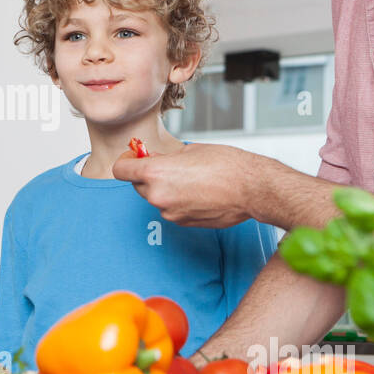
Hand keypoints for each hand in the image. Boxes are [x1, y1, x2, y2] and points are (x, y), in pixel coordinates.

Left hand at [111, 143, 269, 227]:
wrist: (252, 189)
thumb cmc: (226, 165)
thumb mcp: (189, 151)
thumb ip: (164, 158)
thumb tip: (152, 159)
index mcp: (156, 173)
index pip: (121, 170)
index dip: (126, 161)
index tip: (135, 157)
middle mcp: (158, 196)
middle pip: (137, 185)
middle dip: (146, 175)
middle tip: (166, 164)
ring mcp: (170, 212)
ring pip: (155, 198)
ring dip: (163, 189)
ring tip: (189, 178)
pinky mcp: (183, 223)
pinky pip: (170, 209)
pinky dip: (177, 201)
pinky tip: (197, 192)